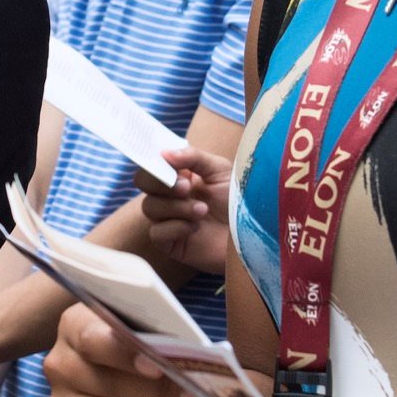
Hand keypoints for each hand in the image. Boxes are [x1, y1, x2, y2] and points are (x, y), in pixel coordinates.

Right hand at [42, 302, 202, 396]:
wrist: (126, 366)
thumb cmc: (140, 338)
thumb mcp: (145, 325)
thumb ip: (157, 336)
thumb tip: (187, 360)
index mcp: (74, 327)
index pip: (93, 341)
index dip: (125, 355)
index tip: (159, 366)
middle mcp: (61, 367)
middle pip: (108, 386)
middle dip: (160, 393)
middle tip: (199, 395)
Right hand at [138, 144, 235, 274]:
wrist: (254, 235)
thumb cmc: (239, 200)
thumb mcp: (220, 170)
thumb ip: (193, 157)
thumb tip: (164, 153)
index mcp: (179, 174)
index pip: (153, 163)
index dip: (154, 161)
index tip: (167, 163)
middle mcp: (170, 195)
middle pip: (143, 182)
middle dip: (161, 183)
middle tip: (187, 188)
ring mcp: (168, 219)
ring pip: (149, 207)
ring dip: (176, 207)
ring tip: (202, 210)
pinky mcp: (170, 243)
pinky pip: (156, 233)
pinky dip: (174, 227)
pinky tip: (195, 228)